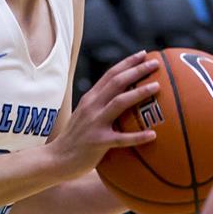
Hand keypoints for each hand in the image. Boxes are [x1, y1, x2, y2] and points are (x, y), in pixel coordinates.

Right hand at [47, 50, 161, 172]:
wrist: (55, 160)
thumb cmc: (75, 140)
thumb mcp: (85, 117)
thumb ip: (100, 107)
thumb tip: (123, 102)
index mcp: (90, 99)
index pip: (110, 74)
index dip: (127, 63)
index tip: (143, 54)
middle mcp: (92, 106)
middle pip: (116, 82)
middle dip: (137, 69)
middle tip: (156, 62)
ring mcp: (94, 123)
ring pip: (119, 102)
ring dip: (139, 92)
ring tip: (157, 87)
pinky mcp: (97, 142)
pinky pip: (121, 138)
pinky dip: (138, 136)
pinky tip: (153, 135)